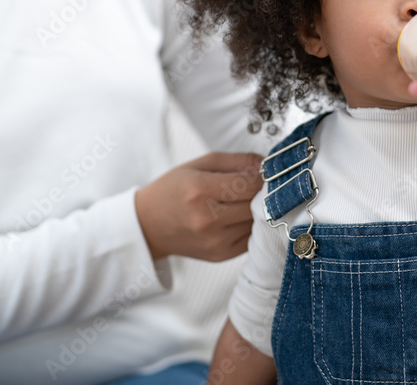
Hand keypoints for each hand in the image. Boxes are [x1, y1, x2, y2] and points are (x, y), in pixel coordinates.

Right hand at [135, 151, 262, 261]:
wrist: (149, 225)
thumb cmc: (174, 189)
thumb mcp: (200, 164)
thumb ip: (237, 161)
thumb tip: (267, 165)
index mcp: (200, 190)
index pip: (250, 184)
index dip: (264, 176)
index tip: (264, 172)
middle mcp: (207, 219)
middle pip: (257, 204)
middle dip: (263, 193)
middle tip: (261, 185)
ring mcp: (215, 241)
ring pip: (257, 223)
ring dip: (259, 211)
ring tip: (247, 201)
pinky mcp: (221, 255)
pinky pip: (252, 239)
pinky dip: (252, 227)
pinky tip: (240, 217)